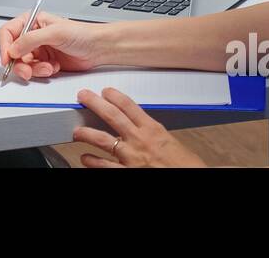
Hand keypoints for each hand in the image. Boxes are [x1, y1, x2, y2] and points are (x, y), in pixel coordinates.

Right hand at [0, 11, 105, 80]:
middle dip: (20, 63)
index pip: (8, 32)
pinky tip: (54, 67)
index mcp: (32, 22)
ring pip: (23, 64)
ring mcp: (39, 50)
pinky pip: (34, 71)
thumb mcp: (55, 33)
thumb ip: (31, 39)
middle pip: (13, 52)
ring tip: (48, 67)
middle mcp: (33, 36)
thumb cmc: (82, 33)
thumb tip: (13, 48)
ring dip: (34, 69)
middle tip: (27, 71)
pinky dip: (42, 72)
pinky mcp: (45, 62)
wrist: (97, 48)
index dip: (5, 46)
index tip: (7, 58)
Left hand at [74, 87, 206, 167]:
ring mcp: (131, 157)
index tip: (106, 90)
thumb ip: (155, 134)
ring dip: (86, 133)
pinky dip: (92, 162)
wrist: (192, 178)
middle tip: (83, 96)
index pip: (130, 105)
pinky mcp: (127, 173)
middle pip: (112, 116)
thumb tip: (145, 128)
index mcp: (153, 130)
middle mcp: (140, 140)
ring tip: (76, 130)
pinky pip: (105, 166)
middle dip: (95, 103)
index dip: (115, 95)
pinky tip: (84, 158)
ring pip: (103, 140)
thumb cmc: (185, 166)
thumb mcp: (171, 142)